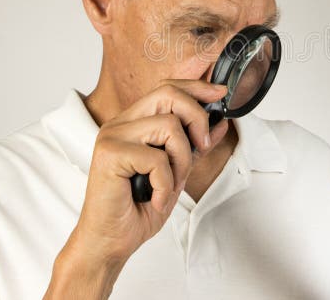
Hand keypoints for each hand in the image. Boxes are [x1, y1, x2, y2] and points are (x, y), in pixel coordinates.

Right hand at [45, 80, 226, 298]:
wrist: (110, 242)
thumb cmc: (137, 208)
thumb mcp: (177, 172)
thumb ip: (194, 145)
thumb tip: (219, 121)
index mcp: (133, 123)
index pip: (166, 88)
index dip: (196, 88)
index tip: (219, 95)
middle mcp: (120, 124)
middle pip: (168, 94)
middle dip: (196, 118)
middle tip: (202, 146)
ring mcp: (112, 137)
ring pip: (169, 126)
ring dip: (181, 159)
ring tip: (170, 183)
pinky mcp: (110, 155)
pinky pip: (157, 158)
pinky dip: (165, 183)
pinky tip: (155, 197)